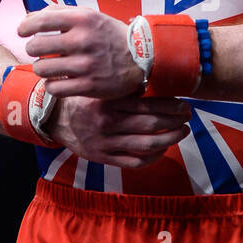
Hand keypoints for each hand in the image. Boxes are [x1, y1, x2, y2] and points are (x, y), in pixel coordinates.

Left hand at [17, 6, 144, 98]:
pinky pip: (54, 88)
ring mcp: (86, 65)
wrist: (142, 58)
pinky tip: (58, 81)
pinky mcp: (89, 86)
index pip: (40, 21)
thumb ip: (60, 12)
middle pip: (36, 47)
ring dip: (42, 68)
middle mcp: (83, 41)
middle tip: (39, 51)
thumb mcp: (90, 15)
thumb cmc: (109, 35)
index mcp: (82, 20)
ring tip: (49, 67)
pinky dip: (52, 85)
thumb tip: (29, 17)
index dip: (24, 27)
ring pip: (42, 69)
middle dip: (32, 49)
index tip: (22, 32)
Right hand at [48, 93, 192, 167]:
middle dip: (175, 121)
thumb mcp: (100, 88)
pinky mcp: (104, 158)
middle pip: (151, 125)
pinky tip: (163, 149)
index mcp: (109, 103)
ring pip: (147, 145)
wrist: (55, 119)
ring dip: (170, 139)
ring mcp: (106, 143)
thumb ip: (124, 89)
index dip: (171, 107)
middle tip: (188, 117)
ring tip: (182, 132)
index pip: (147, 105)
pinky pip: (134, 162)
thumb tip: (154, 81)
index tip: (184, 105)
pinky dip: (153, 157)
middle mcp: (108, 123)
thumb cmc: (84, 100)